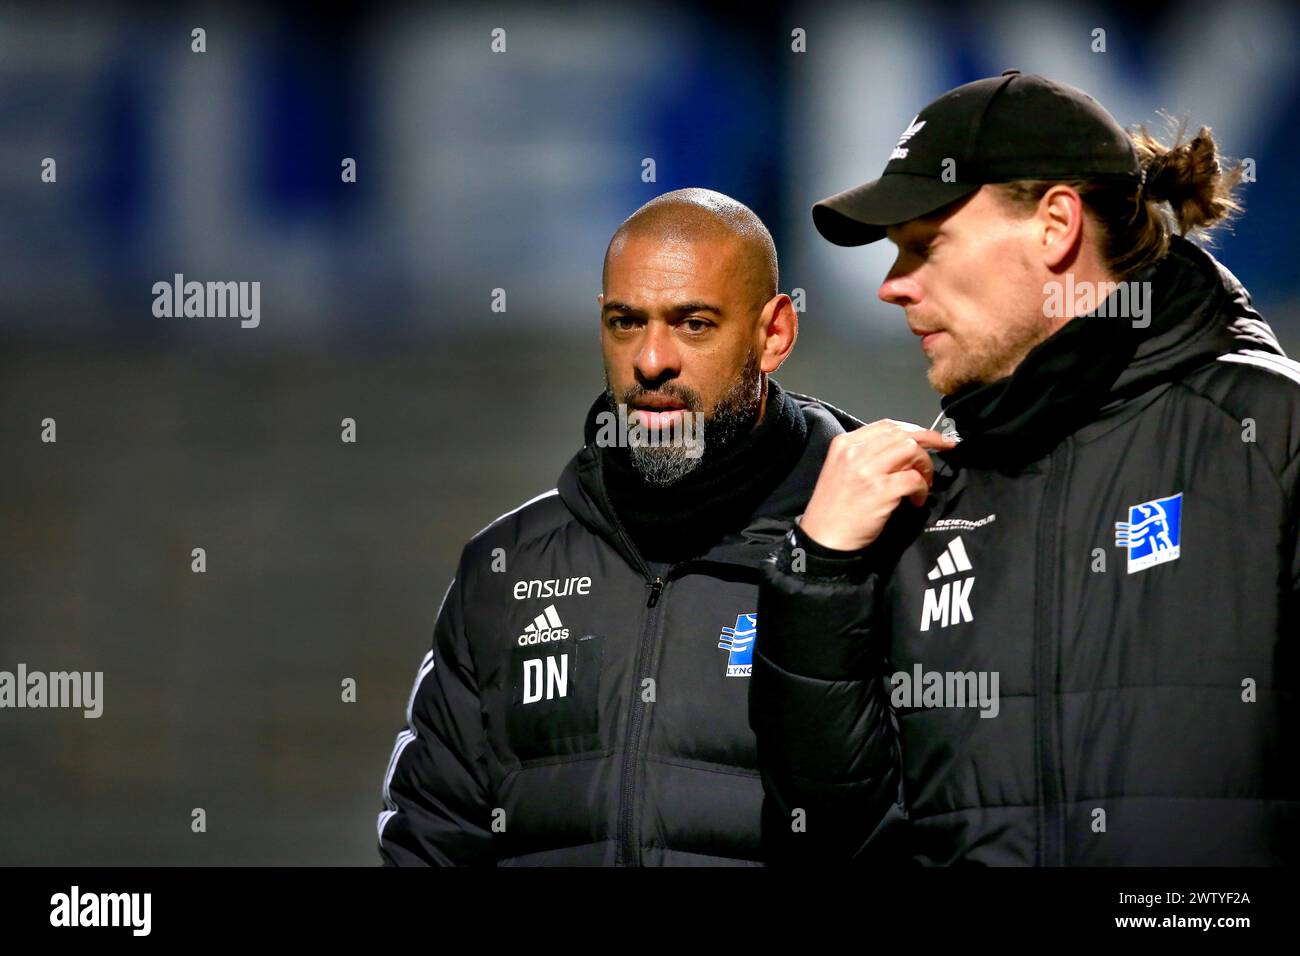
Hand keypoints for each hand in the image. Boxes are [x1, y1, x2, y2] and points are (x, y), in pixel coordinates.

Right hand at [798, 419, 955, 551]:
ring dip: (925, 465)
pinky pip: (913, 479)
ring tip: (924, 482)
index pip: (886, 425)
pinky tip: (917, 501)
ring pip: (911, 450)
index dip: (914, 428)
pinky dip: (922, 489)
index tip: (931, 437)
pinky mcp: (880, 491)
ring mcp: (867, 470)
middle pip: (902, 434)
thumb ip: (866, 455)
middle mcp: (854, 452)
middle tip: (944, 450)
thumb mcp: (842, 470)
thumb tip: (904, 451)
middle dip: (929, 441)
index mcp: (844, 444)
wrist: (824, 539)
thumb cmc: (834, 508)